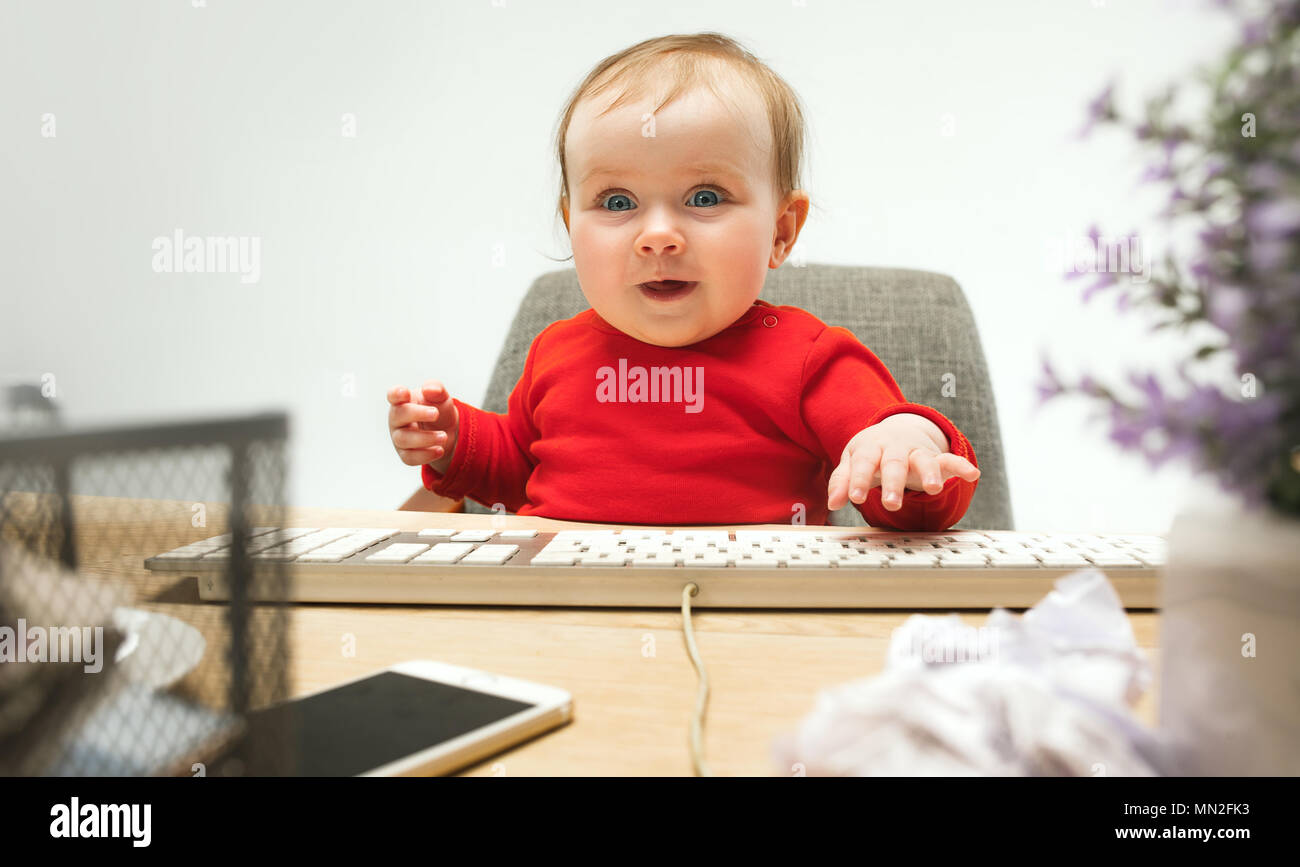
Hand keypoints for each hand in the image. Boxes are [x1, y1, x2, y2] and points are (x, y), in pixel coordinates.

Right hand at [388, 380, 459, 473]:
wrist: (446, 432)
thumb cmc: (437, 409)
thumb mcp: (441, 397)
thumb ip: (436, 389)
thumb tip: (430, 389)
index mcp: (403, 401)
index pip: (393, 395)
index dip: (396, 394)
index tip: (405, 393)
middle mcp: (397, 419)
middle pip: (398, 415)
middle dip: (417, 414)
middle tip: (436, 413)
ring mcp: (399, 437)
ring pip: (404, 439)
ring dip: (425, 438)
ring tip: (444, 436)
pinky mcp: (405, 454)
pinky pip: (410, 457)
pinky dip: (425, 455)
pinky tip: (440, 450)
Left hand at [827, 414, 979, 511]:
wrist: (894, 429)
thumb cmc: (869, 453)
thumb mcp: (852, 462)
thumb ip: (842, 482)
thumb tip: (833, 504)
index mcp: (871, 448)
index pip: (863, 463)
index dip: (857, 480)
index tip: (853, 498)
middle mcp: (894, 448)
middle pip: (894, 464)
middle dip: (893, 483)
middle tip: (891, 504)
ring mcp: (916, 451)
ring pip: (924, 459)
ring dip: (930, 473)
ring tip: (932, 489)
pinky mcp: (935, 457)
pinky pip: (950, 459)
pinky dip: (961, 466)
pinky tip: (972, 474)